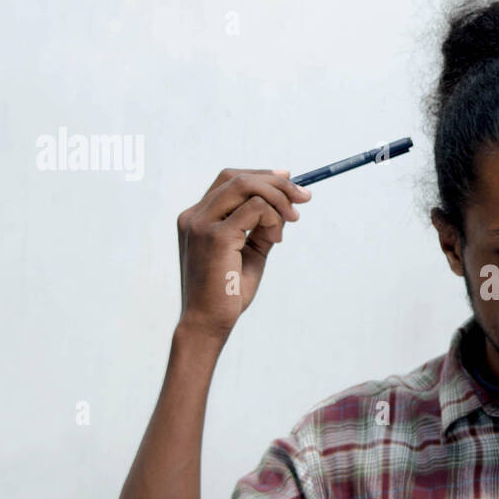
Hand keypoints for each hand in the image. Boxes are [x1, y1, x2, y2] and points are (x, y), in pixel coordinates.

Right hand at [176, 168, 310, 340]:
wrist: (209, 323)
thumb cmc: (227, 292)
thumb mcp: (250, 252)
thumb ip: (262, 228)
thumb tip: (286, 207)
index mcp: (197, 217)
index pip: (228, 180)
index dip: (261, 175)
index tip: (289, 178)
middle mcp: (194, 216)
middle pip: (237, 177)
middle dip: (276, 181)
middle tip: (304, 197)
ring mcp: (201, 224)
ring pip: (245, 186)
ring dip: (278, 197)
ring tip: (293, 219)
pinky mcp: (215, 237)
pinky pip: (254, 209)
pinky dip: (273, 218)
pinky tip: (276, 239)